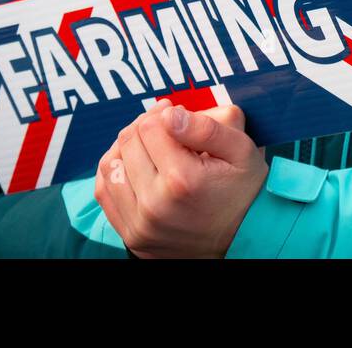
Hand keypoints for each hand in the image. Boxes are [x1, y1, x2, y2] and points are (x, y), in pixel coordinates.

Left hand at [94, 99, 267, 257]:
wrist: (245, 239)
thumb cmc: (243, 190)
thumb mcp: (241, 151)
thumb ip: (207, 127)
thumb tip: (170, 114)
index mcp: (182, 179)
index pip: (149, 126)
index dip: (162, 113)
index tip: (176, 115)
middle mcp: (155, 205)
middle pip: (128, 142)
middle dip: (145, 126)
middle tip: (164, 126)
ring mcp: (141, 225)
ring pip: (111, 166)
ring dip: (126, 147)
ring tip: (148, 144)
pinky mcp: (133, 237)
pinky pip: (106, 194)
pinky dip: (116, 173)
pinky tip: (135, 166)